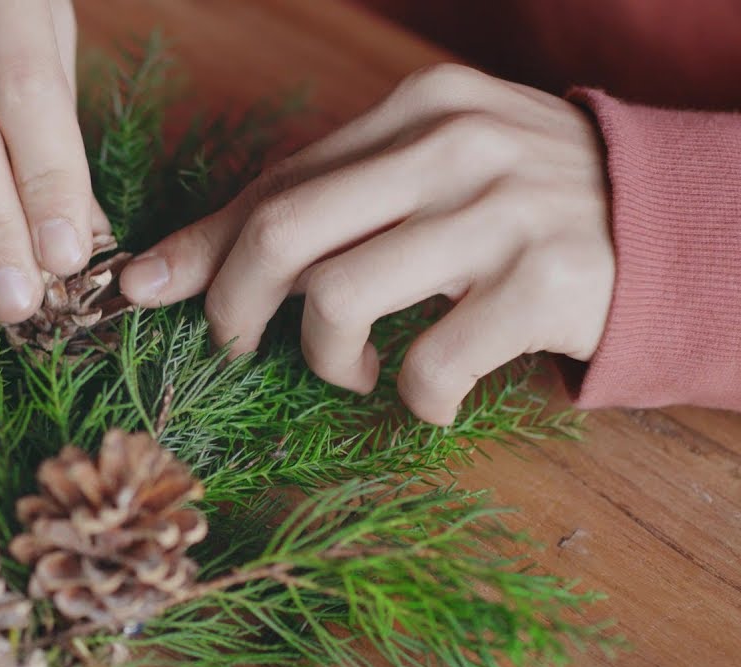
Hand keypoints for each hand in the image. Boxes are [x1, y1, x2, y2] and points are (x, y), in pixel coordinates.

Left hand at [120, 64, 615, 424]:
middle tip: (239, 347)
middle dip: (233, 307)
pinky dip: (414, 398)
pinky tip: (430, 392)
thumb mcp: (429, 177)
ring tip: (359, 371)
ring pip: (339, 300)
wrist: (678, 225)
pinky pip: (429, 364)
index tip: (146, 291)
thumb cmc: (525, 207)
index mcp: (416, 110)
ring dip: (328, 360)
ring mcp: (501, 213)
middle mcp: (453, 147)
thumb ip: (324, 203)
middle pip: (284, 234)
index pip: (276, 183)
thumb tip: (175, 264)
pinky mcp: (544, 285)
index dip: (201, 248)